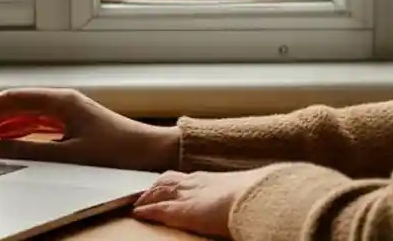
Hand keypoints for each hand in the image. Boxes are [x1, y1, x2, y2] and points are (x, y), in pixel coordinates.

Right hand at [0, 88, 179, 171]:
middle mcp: (61, 102)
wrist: (154, 155)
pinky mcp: (73, 126)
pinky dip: (12, 131)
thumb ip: (27, 152)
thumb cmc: (119, 154)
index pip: (9, 100)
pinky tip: (1, 141)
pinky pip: (33, 124)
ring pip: (21, 114)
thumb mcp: (69, 157)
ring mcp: (67, 113)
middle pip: (12, 104)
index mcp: (60, 101)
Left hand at [131, 168, 271, 238]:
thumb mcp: (244, 191)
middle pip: (166, 181)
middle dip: (154, 187)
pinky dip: (146, 211)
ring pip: (158, 192)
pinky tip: (137, 214)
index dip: (173, 182)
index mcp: (210, 178)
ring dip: (146, 198)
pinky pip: (157, 210)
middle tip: (143, 194)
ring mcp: (186, 195)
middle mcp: (194, 183)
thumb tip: (247, 201)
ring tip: (137, 205)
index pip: (185, 178)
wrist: (254, 196)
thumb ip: (239, 193)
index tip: (166, 185)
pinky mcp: (181, 211)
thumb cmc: (255, 194)